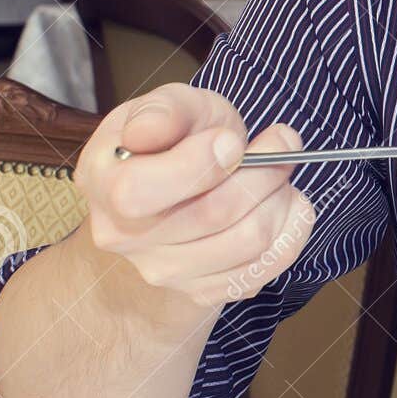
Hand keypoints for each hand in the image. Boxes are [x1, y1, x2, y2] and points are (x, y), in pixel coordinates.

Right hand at [75, 82, 313, 307]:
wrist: (176, 192)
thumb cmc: (177, 140)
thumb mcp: (172, 106)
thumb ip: (164, 111)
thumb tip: (149, 131)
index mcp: (103, 183)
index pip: (141, 192)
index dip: (200, 164)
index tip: (233, 140)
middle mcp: (124, 237)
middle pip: (214, 213)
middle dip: (264, 170)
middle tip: (282, 141)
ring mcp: (164, 271)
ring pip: (250, 239)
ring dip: (281, 197)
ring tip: (281, 171)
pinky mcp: (204, 291)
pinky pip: (269, 264)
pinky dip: (292, 227)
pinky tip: (284, 202)